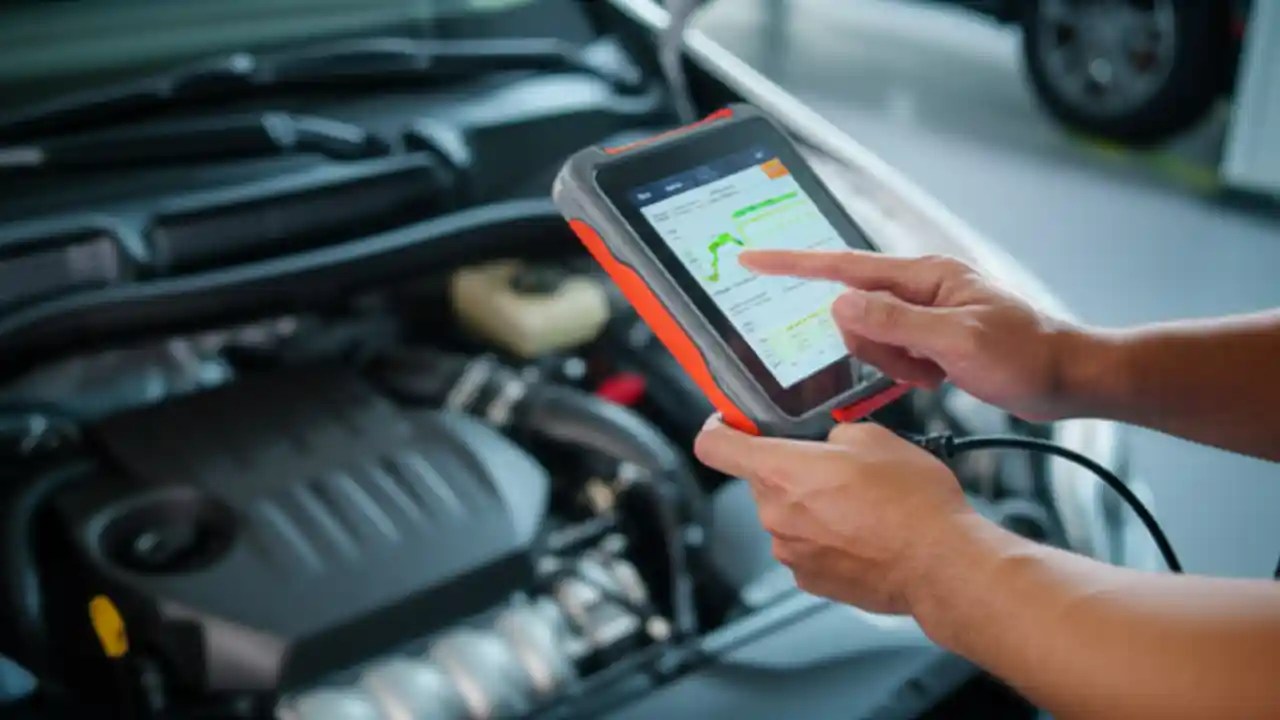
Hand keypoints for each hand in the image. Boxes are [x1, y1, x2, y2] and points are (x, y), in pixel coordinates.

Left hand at [693, 418, 978, 614]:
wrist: (940, 563)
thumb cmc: (911, 503)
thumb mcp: (874, 436)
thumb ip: (833, 432)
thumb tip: (827, 439)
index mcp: (781, 471)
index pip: (714, 446)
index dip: (720, 429)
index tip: (731, 425)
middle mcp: (774, 513)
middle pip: (760, 480)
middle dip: (791, 470)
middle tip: (835, 468)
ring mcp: (789, 551)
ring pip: (786, 514)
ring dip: (811, 506)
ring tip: (859, 505)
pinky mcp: (808, 579)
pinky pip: (805, 545)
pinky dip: (826, 537)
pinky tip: (863, 533)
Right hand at [740, 250, 1084, 420]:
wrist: (1067, 379)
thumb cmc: (1025, 355)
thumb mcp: (958, 341)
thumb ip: (896, 322)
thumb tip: (840, 305)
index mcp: (924, 275)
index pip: (844, 266)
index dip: (793, 264)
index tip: (751, 259)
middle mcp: (919, 289)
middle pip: (854, 312)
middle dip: (874, 345)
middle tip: (919, 362)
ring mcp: (923, 314)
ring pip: (870, 338)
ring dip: (894, 362)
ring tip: (935, 370)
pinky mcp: (929, 339)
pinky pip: (891, 354)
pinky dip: (906, 372)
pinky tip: (939, 376)